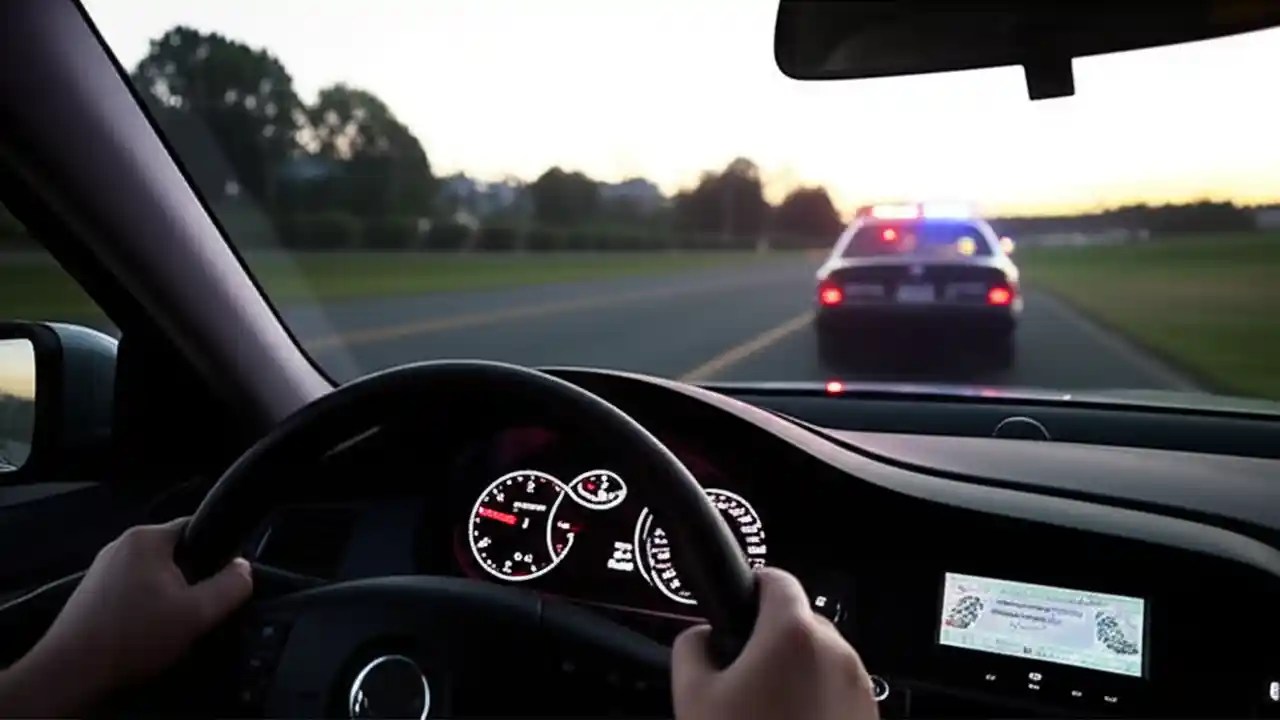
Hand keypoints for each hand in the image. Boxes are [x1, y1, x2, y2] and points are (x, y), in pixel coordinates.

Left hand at [1, 518, 252, 715]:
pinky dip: (145, 607)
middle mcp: (121, 544)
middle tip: (199, 611)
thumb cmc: (135, 637)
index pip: (197, 527)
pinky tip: (146, 632)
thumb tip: (245, 567)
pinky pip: (133, 590)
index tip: (223, 584)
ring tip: (171, 626)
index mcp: (146, 537)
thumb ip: (232, 586)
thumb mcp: (197, 614)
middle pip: (176, 554)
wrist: (71, 673)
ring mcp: (101, 568)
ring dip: (168, 597)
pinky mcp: (91, 592)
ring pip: (154, 575)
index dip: (218, 554)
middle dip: (192, 579)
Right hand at [672, 567, 878, 719]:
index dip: (751, 587)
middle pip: (798, 622)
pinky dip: (815, 702)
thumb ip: (691, 648)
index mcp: (792, 633)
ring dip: (794, 674)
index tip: (738, 603)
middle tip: (739, 677)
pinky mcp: (870, 716)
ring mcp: (859, 686)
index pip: (775, 579)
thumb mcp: (692, 696)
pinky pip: (837, 692)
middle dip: (769, 641)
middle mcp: (836, 651)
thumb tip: (700, 638)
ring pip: (819, 660)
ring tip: (764, 714)